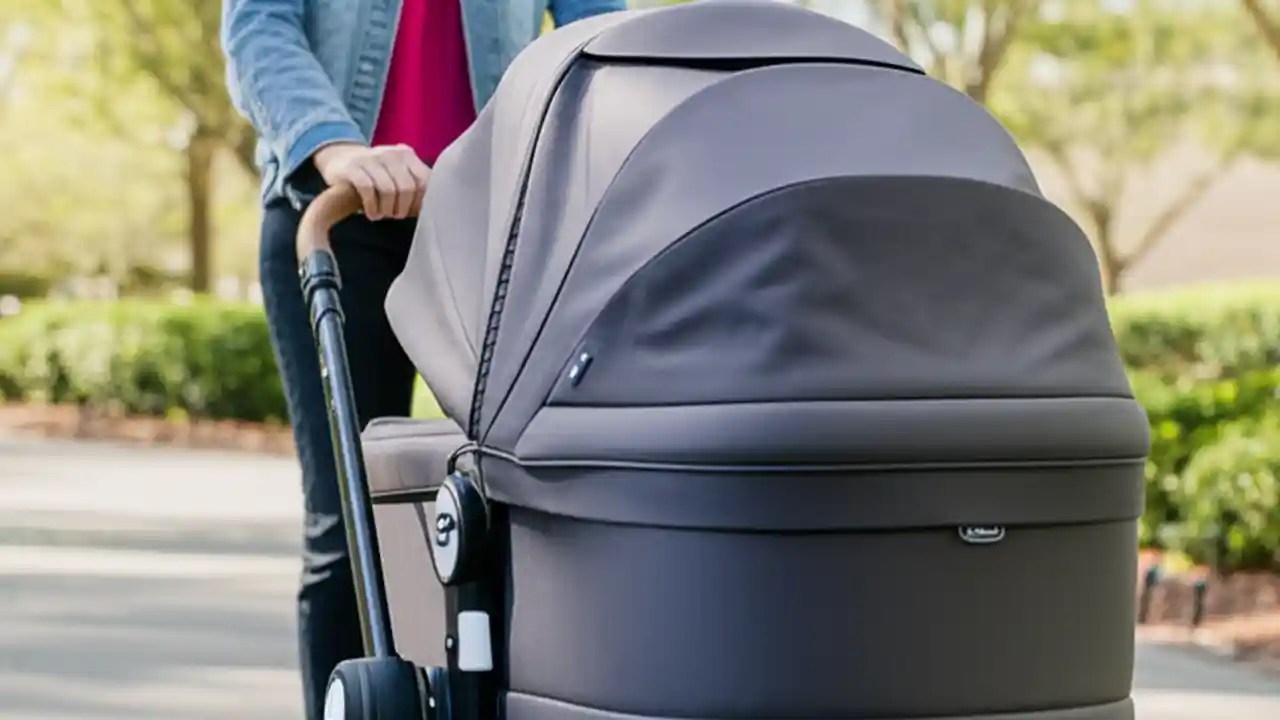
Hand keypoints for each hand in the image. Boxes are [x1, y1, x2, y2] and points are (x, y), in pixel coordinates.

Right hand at [312, 142, 430, 220]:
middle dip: (402, 208)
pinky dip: (371, 206)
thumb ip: (414, 184)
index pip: (423, 181)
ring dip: (386, 209)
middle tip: (395, 215)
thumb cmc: (376, 175)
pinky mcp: (353, 167)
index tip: (412, 212)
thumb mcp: (397, 174)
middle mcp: (390, 154)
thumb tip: (432, 208)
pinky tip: (371, 213)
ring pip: (388, 190)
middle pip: (407, 188)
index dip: (420, 202)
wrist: (340, 159)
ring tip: (382, 215)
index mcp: (407, 155)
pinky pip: (368, 189)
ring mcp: (370, 159)